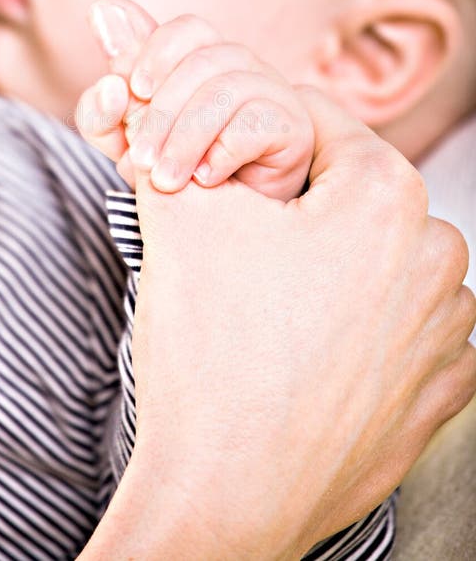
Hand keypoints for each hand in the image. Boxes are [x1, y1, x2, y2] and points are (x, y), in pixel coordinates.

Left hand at [76, 0, 313, 199]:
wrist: (226, 228)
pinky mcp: (295, 128)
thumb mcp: (126, 144)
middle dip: (161, 113)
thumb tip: (99, 10)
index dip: (157, 52)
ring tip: (166, 181)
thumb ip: (106, 95)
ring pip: (227, 92)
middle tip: (140, 161)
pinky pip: (258, 124)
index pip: (187, 29)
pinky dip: (223, 153)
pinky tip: (206, 179)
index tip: (133, 90)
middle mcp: (244, 68)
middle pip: (204, 62)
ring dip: (186, 139)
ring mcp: (274, 94)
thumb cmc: (176, 174)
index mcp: (204, 60)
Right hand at [81, 88, 475, 559]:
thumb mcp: (179, 213)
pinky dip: (364, 328)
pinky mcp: (440, 391)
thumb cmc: (212, 356)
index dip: (256, 134)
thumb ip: (177, 138)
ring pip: (381, 259)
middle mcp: (435, 254)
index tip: (227, 168)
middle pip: (350, 192)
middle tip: (241, 248)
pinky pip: (404, 329)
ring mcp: (445, 330)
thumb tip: (161, 111)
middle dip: (297, 206)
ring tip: (274, 307)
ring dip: (335, 266)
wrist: (225, 494)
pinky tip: (312, 350)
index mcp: (385, 193)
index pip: (315, 120)